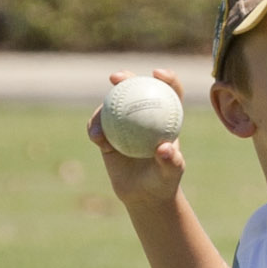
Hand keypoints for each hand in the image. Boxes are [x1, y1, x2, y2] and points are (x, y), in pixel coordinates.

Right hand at [87, 69, 189, 212]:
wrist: (143, 194)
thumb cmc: (163, 182)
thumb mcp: (170, 174)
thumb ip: (171, 161)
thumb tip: (165, 148)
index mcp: (165, 117)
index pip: (170, 91)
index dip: (166, 77)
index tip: (156, 74)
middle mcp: (143, 115)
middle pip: (134, 88)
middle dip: (126, 76)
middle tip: (117, 77)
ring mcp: (124, 122)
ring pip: (110, 106)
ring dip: (102, 108)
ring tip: (100, 126)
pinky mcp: (107, 133)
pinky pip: (97, 126)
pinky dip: (95, 129)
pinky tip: (97, 139)